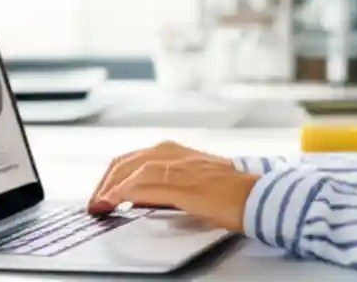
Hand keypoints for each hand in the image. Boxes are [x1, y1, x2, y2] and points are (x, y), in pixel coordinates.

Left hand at [87, 142, 258, 233]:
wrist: (260, 196)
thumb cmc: (235, 194)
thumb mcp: (198, 182)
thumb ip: (171, 183)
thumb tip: (139, 197)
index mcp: (180, 152)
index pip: (136, 158)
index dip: (114, 175)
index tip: (103, 193)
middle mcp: (177, 154)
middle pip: (129, 161)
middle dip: (106, 180)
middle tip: (95, 201)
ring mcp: (181, 168)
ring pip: (133, 170)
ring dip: (110, 187)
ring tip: (99, 204)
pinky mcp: (184, 185)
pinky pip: (145, 184)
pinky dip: (124, 192)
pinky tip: (114, 201)